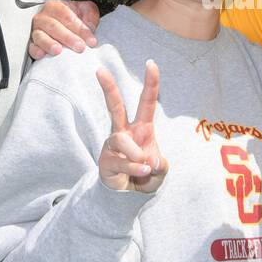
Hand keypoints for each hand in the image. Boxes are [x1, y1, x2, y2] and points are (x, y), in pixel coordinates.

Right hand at [29, 0, 100, 58]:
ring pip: (40, 36)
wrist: (58, 24)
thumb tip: (90, 26)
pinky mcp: (30, 43)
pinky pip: (31, 46)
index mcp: (55, 6)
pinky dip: (35, 50)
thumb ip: (90, 13)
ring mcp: (35, 30)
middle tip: (80, 47)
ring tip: (58, 51)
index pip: (68, 16)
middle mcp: (43, 17)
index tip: (92, 41)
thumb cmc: (72, 17)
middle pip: (54, 26)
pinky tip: (41, 55)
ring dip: (49, 43)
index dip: (80, 29)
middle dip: (68, 37)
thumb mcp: (84, 10)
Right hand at [96, 60, 167, 192]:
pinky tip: (141, 172)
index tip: (151, 63)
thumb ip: (161, 165)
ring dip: (137, 155)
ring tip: (145, 168)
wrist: (129, 198)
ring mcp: (113, 145)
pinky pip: (121, 160)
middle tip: (100, 70)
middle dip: (108, 88)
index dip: (151, 83)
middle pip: (115, 106)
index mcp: (142, 128)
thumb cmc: (146, 176)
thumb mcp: (160, 171)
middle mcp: (125, 132)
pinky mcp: (105, 159)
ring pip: (121, 140)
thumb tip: (152, 160)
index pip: (146, 102)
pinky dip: (134, 168)